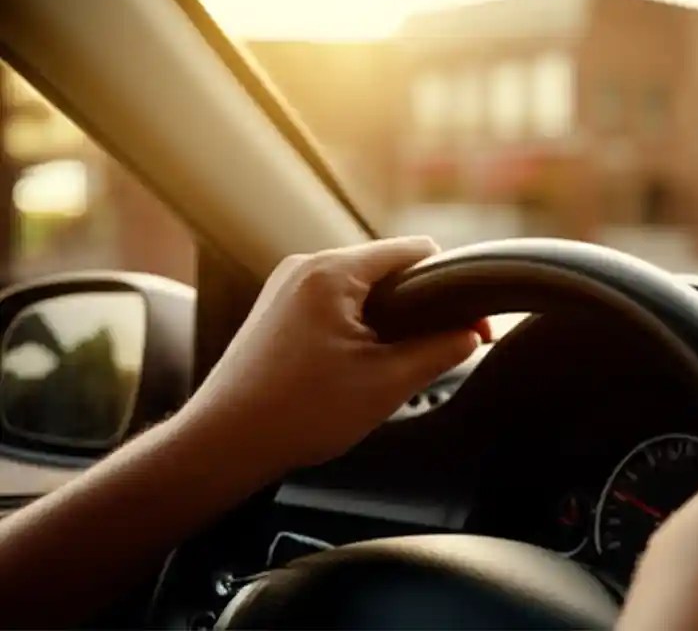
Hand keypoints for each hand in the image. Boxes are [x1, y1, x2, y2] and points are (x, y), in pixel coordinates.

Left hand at [176, 237, 490, 472]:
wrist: (224, 444)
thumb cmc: (298, 413)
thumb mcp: (388, 383)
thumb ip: (440, 351)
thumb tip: (471, 334)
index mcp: (332, 273)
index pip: (415, 252)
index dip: (453, 286)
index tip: (472, 325)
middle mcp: (304, 267)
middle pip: (388, 270)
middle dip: (420, 307)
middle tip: (443, 350)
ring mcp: (285, 288)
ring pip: (361, 290)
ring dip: (389, 320)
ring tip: (398, 363)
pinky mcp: (276, 311)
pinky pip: (334, 304)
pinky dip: (358, 327)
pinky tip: (361, 366)